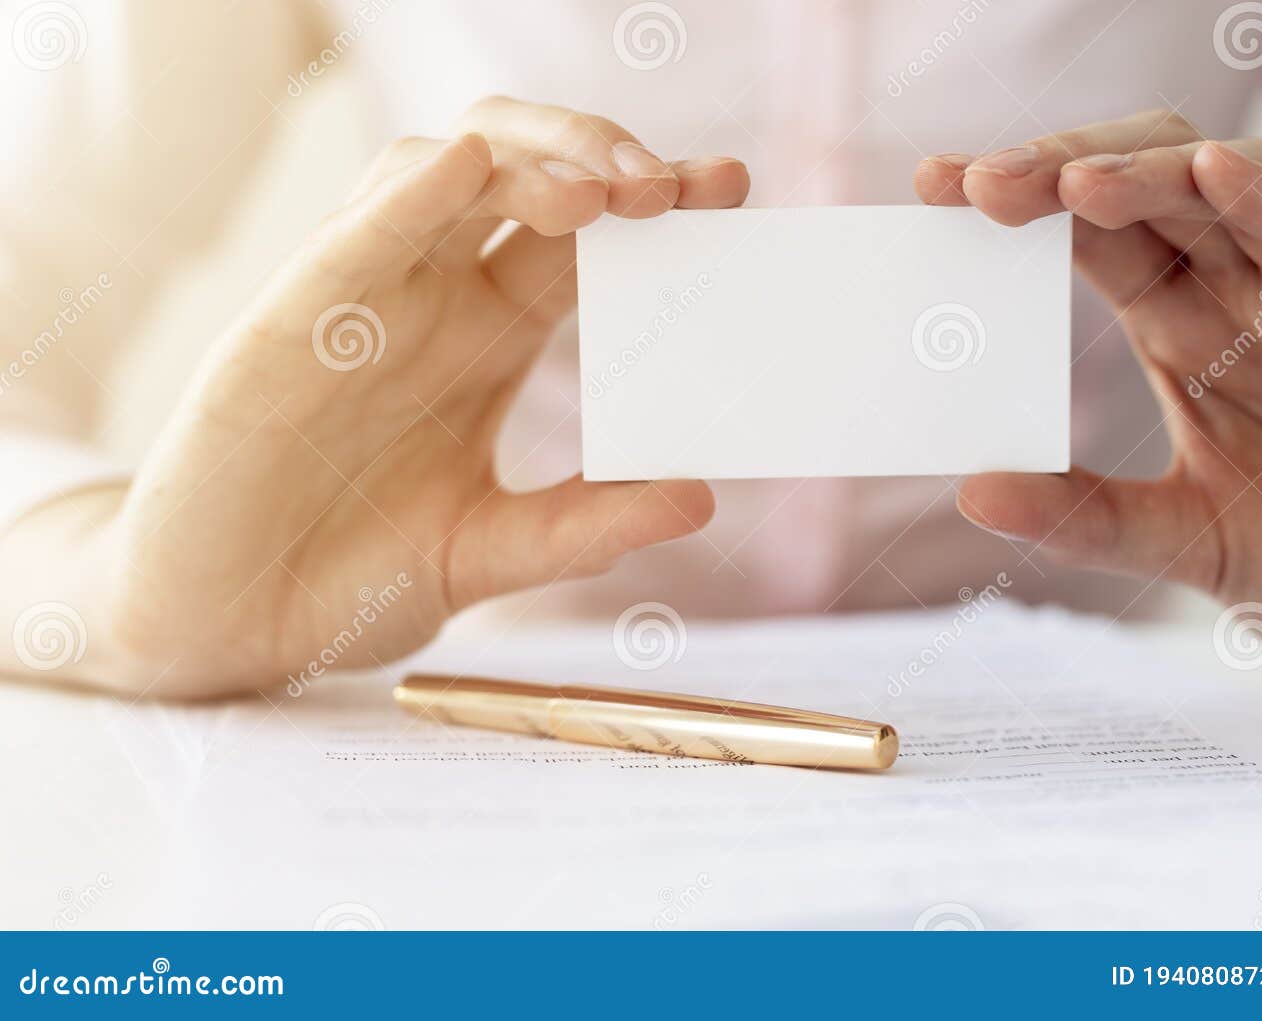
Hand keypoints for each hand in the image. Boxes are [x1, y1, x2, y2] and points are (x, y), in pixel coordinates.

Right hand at [11, 99, 747, 698]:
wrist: (228, 630)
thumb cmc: (347, 574)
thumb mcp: (487, 552)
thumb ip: (584, 526)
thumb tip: (700, 496)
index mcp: (485, 337)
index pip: (581, 240)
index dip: (651, 202)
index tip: (728, 188)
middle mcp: (427, 301)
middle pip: (518, 175)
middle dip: (598, 156)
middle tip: (673, 187)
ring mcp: (355, 305)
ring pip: (436, 174)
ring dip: (525, 162)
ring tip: (603, 194)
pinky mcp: (280, 332)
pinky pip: (348, 244)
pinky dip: (407, 200)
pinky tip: (467, 169)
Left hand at [916, 108, 1261, 681]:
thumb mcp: (1183, 542)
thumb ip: (1085, 518)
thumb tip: (971, 490)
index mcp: (1186, 328)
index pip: (1095, 235)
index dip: (1022, 201)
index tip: (933, 190)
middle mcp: (1249, 296)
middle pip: (1153, 189)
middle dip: (1063, 169)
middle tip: (974, 183)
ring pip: (1241, 191)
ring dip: (1154, 171)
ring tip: (1071, 181)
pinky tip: (1217, 177)